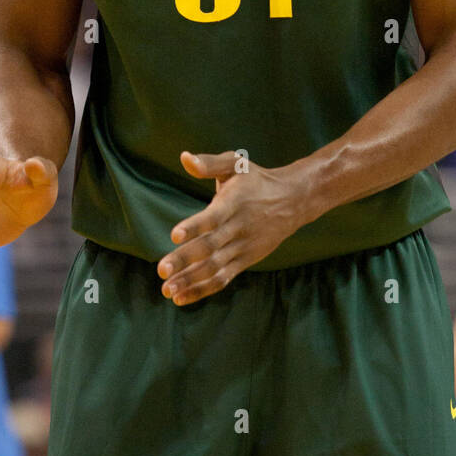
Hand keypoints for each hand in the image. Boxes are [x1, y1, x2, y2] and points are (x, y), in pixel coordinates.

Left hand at [156, 150, 305, 305]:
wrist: (294, 200)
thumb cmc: (257, 180)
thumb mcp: (236, 164)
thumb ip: (209, 163)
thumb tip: (184, 157)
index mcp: (233, 204)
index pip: (213, 218)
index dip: (194, 227)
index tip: (175, 235)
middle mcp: (237, 229)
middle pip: (210, 247)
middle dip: (185, 260)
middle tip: (161, 270)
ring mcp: (242, 248)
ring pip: (215, 268)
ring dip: (190, 280)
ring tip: (168, 290)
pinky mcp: (245, 261)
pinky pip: (223, 278)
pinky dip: (202, 290)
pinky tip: (182, 297)